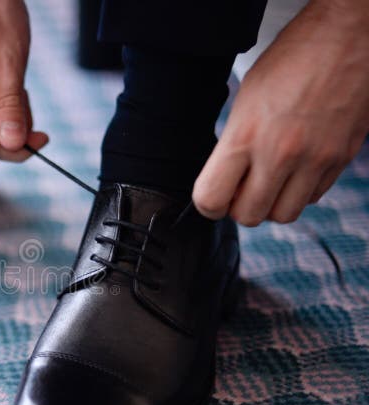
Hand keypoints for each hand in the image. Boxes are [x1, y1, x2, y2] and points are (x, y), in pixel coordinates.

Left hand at [193, 0, 368, 225]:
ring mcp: (315, 159)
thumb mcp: (246, 100)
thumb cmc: (292, 60)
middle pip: (248, 216)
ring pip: (283, 215)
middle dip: (240, 207)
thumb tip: (225, 181)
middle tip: (241, 189)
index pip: (211, 199)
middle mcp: (280, 153)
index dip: (208, 204)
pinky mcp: (341, 159)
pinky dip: (300, 191)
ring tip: (270, 180)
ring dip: (272, 204)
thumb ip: (234, 145)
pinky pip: (313, 197)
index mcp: (246, 135)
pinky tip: (296, 168)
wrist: (347, 37)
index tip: (213, 197)